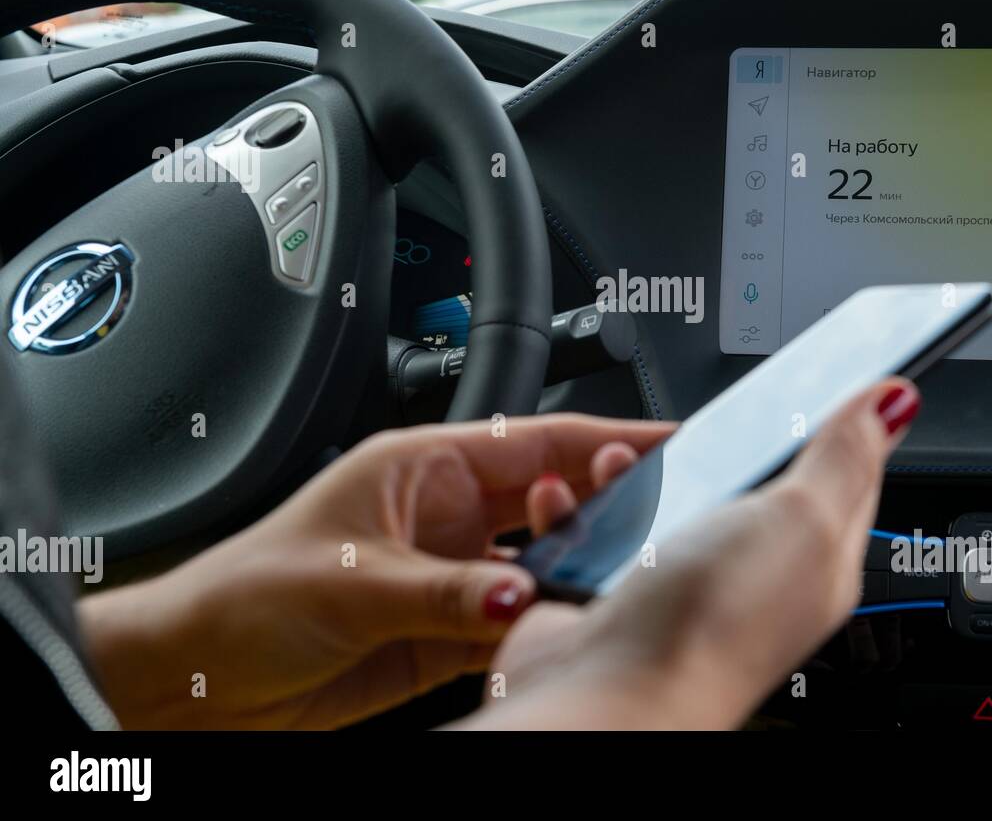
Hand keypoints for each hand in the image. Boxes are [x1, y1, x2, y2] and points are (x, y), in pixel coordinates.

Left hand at [78, 414, 671, 728]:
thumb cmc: (246, 597)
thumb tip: (519, 596)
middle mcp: (449, 515)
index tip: (667, 440)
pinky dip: (548, 627)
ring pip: (546, 562)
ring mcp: (455, 573)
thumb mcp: (350, 581)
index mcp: (426, 467)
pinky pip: (520, 622)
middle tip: (660, 513)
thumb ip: (442, 592)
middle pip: (554, 497)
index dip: (607, 437)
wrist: (202, 676)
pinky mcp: (451, 631)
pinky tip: (568, 628)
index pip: (538, 440)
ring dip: (580, 570)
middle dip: (608, 502)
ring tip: (620, 575)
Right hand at [456, 379, 919, 729]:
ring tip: (632, 466)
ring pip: (669, 487)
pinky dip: (593, 502)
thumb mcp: (802, 519)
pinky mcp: (621, 582)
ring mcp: (683, 576)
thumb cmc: (710, 630)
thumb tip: (894, 400)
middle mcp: (751, 570)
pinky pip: (609, 518)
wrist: (604, 696)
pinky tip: (587, 502)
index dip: (838, 417)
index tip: (829, 369)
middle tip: (710, 428)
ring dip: (643, 466)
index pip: (844, 469)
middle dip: (719, 436)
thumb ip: (844, 456)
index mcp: (816, 556)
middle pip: (748, 471)